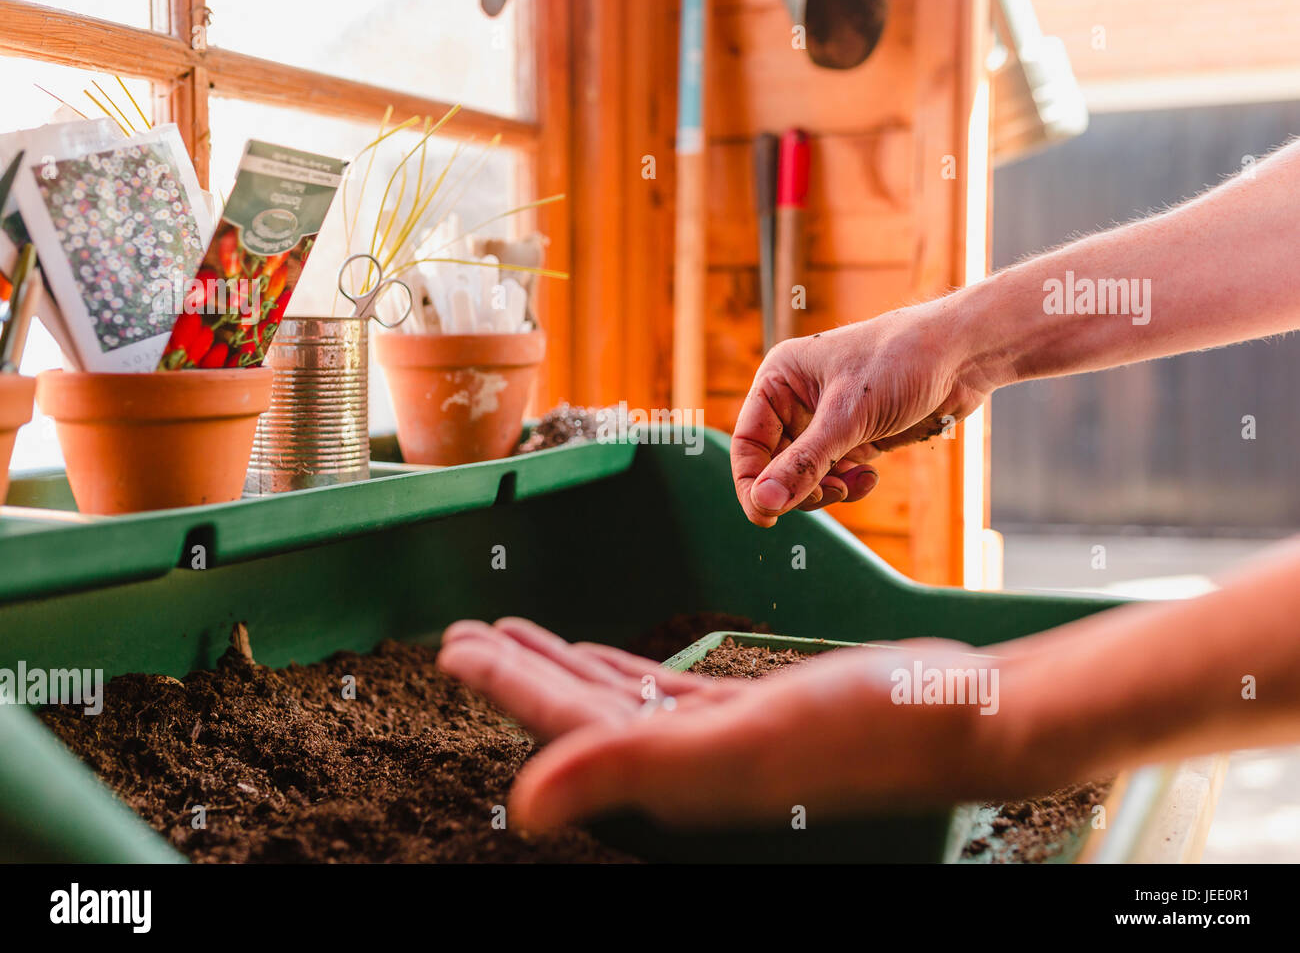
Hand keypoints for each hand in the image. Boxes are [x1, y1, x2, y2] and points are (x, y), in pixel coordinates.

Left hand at [436, 617, 996, 831]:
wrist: (956, 716)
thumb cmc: (863, 732)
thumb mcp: (736, 745)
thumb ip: (624, 769)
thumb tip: (521, 806)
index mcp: (666, 772)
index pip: (563, 722)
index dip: (504, 684)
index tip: (453, 644)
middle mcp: (680, 763)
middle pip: (576, 709)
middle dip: (517, 669)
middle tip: (464, 632)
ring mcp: (713, 739)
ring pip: (613, 696)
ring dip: (560, 662)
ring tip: (516, 633)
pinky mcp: (746, 716)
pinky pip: (662, 690)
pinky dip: (622, 667)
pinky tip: (601, 651)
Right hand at [731, 302, 996, 526]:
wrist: (963, 354)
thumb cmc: (901, 361)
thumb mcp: (847, 417)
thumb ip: (803, 464)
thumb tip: (764, 503)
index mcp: (780, 380)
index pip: (747, 442)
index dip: (751, 482)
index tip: (764, 516)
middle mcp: (797, 400)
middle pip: (775, 464)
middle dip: (797, 487)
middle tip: (826, 496)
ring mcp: (827, 420)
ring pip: (806, 475)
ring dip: (824, 489)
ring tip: (851, 485)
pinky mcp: (855, 436)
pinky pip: (836, 474)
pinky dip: (849, 485)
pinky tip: (869, 477)